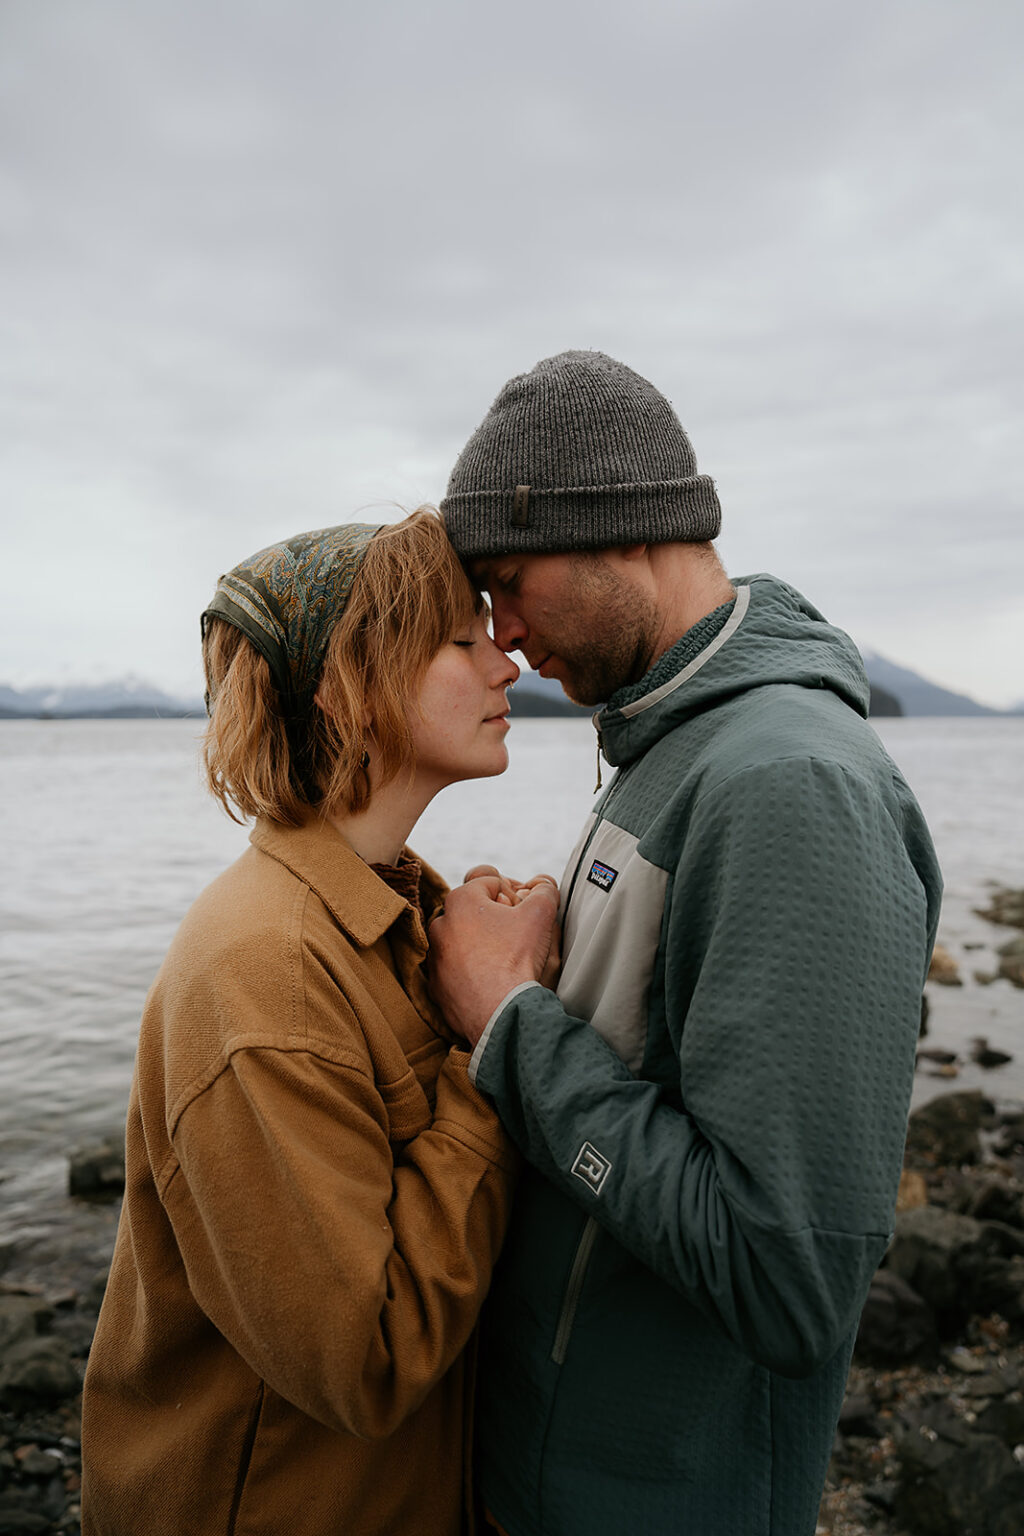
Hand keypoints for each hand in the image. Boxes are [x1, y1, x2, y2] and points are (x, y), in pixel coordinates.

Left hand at [428, 872, 559, 1047]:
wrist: (499, 1011)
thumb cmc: (517, 959)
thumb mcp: (540, 914)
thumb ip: (545, 891)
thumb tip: (543, 886)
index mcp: (460, 900)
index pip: (491, 882)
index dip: (513, 894)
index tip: (522, 913)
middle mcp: (440, 925)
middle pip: (474, 911)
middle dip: (494, 918)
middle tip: (515, 936)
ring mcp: (435, 957)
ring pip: (462, 940)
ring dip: (480, 944)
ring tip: (503, 959)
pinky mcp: (436, 985)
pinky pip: (455, 970)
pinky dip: (470, 971)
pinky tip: (491, 979)